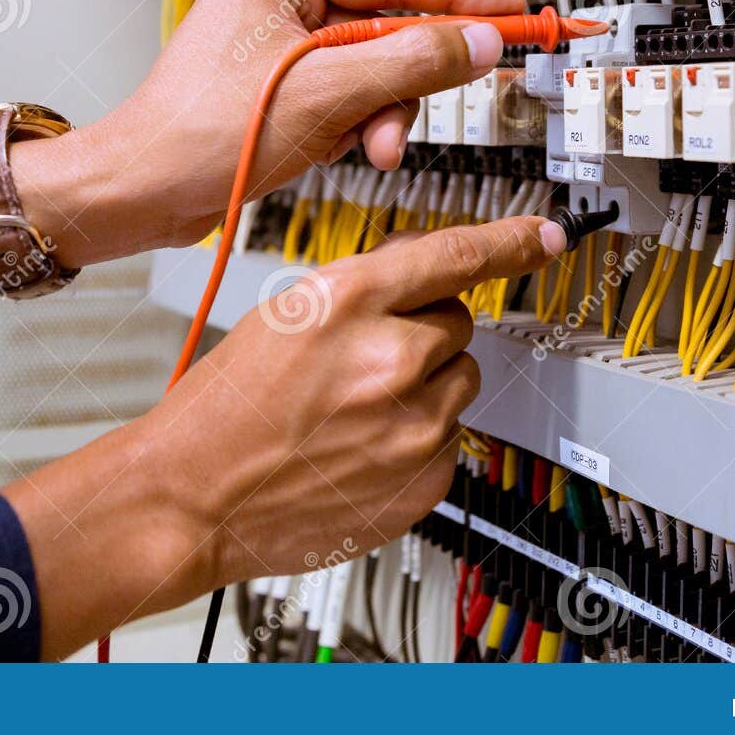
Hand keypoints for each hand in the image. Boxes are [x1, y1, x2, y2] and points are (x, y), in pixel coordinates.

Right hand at [1, 215, 563, 659]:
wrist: (191, 498)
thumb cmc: (223, 408)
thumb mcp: (285, 313)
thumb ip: (364, 287)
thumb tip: (422, 267)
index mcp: (347, 303)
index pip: (455, 256)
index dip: (509, 242)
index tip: (543, 236)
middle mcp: (389, 360)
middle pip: (458, 322)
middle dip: (422, 332)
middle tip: (364, 360)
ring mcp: (412, 427)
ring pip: (460, 381)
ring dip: (424, 386)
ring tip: (357, 409)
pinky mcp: (423, 481)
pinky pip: (451, 439)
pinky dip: (417, 439)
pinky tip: (362, 448)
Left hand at [3, 0, 522, 274]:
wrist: (141, 192)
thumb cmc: (202, 136)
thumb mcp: (327, 94)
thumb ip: (413, 62)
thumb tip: (478, 43)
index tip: (511, 11)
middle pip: (388, 30)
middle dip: (404, 83)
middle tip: (412, 116)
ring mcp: (279, 45)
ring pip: (373, 71)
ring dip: (381, 114)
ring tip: (369, 148)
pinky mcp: (280, 87)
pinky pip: (347, 97)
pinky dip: (356, 126)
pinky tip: (343, 149)